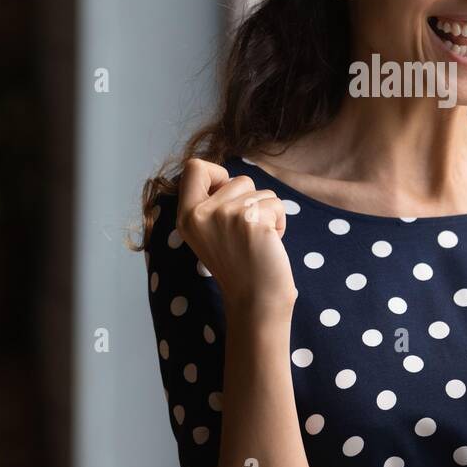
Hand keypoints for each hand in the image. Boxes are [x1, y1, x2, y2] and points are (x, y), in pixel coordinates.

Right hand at [176, 158, 297, 319]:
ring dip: (267, 212)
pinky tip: (269, 244)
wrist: (255, 300)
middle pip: (238, 179)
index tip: (227, 196)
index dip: (217, 174)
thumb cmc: (239, 264)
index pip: (194, 167)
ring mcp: (225, 215)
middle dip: (252, 201)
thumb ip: (211, 204)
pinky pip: (276, 204)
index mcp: (186, 216)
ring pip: (261, 191)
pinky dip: (279, 222)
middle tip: (246, 233)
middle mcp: (200, 214)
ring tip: (257, 240)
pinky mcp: (251, 220)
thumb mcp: (209, 232)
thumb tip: (227, 177)